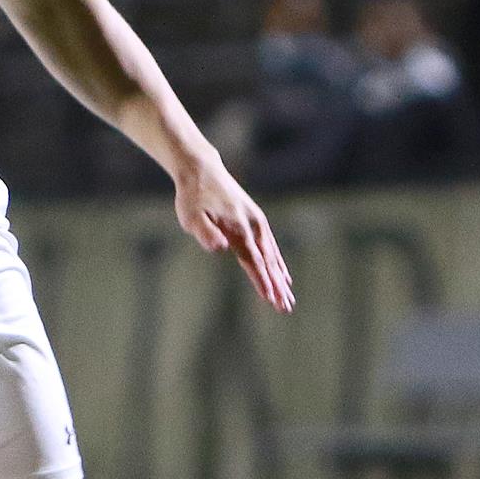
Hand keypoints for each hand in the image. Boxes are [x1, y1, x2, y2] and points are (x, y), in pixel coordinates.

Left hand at [173, 152, 294, 312]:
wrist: (202, 170)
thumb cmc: (193, 197)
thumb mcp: (190, 216)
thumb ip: (205, 233)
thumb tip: (220, 248)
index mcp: (238, 230)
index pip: (254, 262)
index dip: (263, 282)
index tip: (272, 300)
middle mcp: (253, 227)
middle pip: (268, 262)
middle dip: (277, 286)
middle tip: (286, 307)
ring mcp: (257, 223)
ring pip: (272, 256)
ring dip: (280, 278)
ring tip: (288, 297)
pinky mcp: (256, 220)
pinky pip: (271, 246)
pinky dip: (278, 263)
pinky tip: (283, 274)